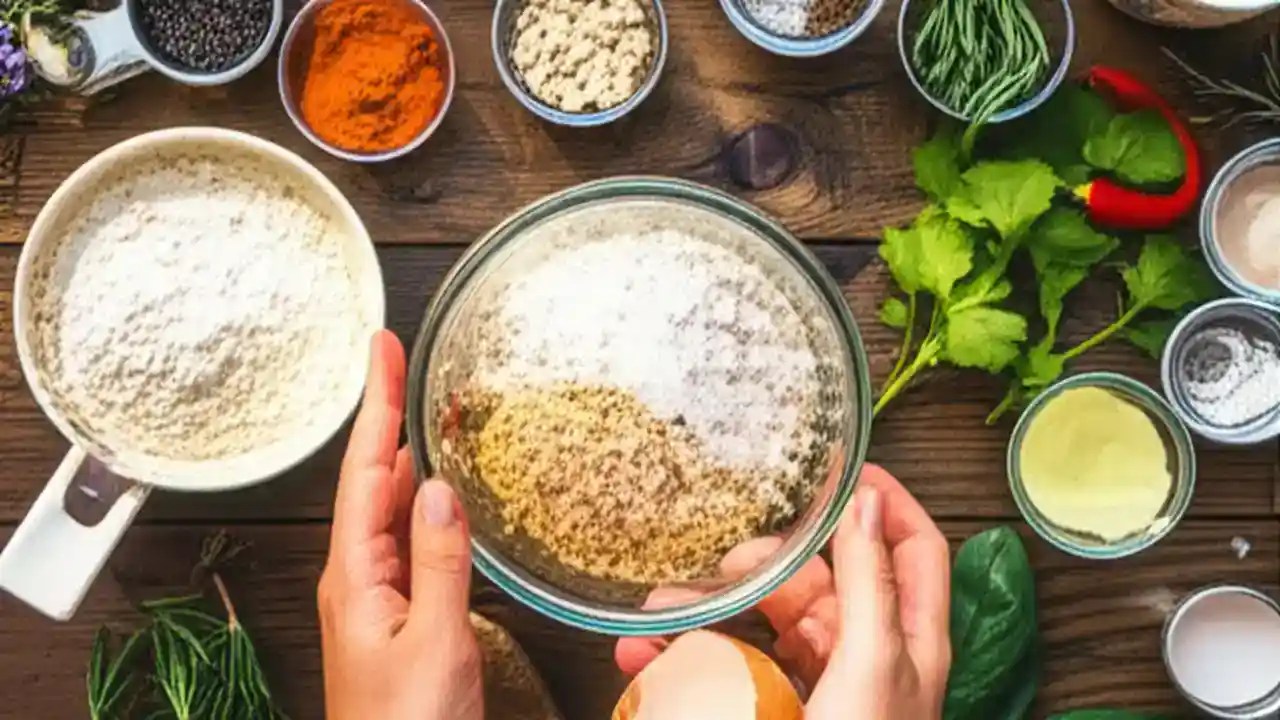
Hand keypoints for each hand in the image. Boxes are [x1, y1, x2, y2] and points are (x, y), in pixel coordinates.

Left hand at [319, 330, 482, 719]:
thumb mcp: (434, 641)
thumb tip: (438, 487)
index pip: (365, 471)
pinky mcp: (402, 613)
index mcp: (357, 576)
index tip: (381, 351)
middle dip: (388, 417)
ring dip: (406, 456)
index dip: (376, 406)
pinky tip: (439, 493)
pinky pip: (410, 542)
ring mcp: (379, 595)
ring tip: (425, 411)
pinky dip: (424, 504)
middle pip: (372, 479)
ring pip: (390, 508)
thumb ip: (441, 563)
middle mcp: (360, 577)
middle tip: (404, 364)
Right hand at [616, 464, 950, 719]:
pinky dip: (681, 660)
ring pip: (759, 624)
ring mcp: (813, 688)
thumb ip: (868, 583)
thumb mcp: (872, 666)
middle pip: (819, 580)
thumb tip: (867, 502)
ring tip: (662, 609)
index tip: (843, 469)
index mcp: (908, 639)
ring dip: (707, 610)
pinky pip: (724, 671)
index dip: (886, 502)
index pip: (912, 549)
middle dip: (767, 560)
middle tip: (725, 559)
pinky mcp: (767, 712)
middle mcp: (864, 656)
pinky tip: (646, 657)